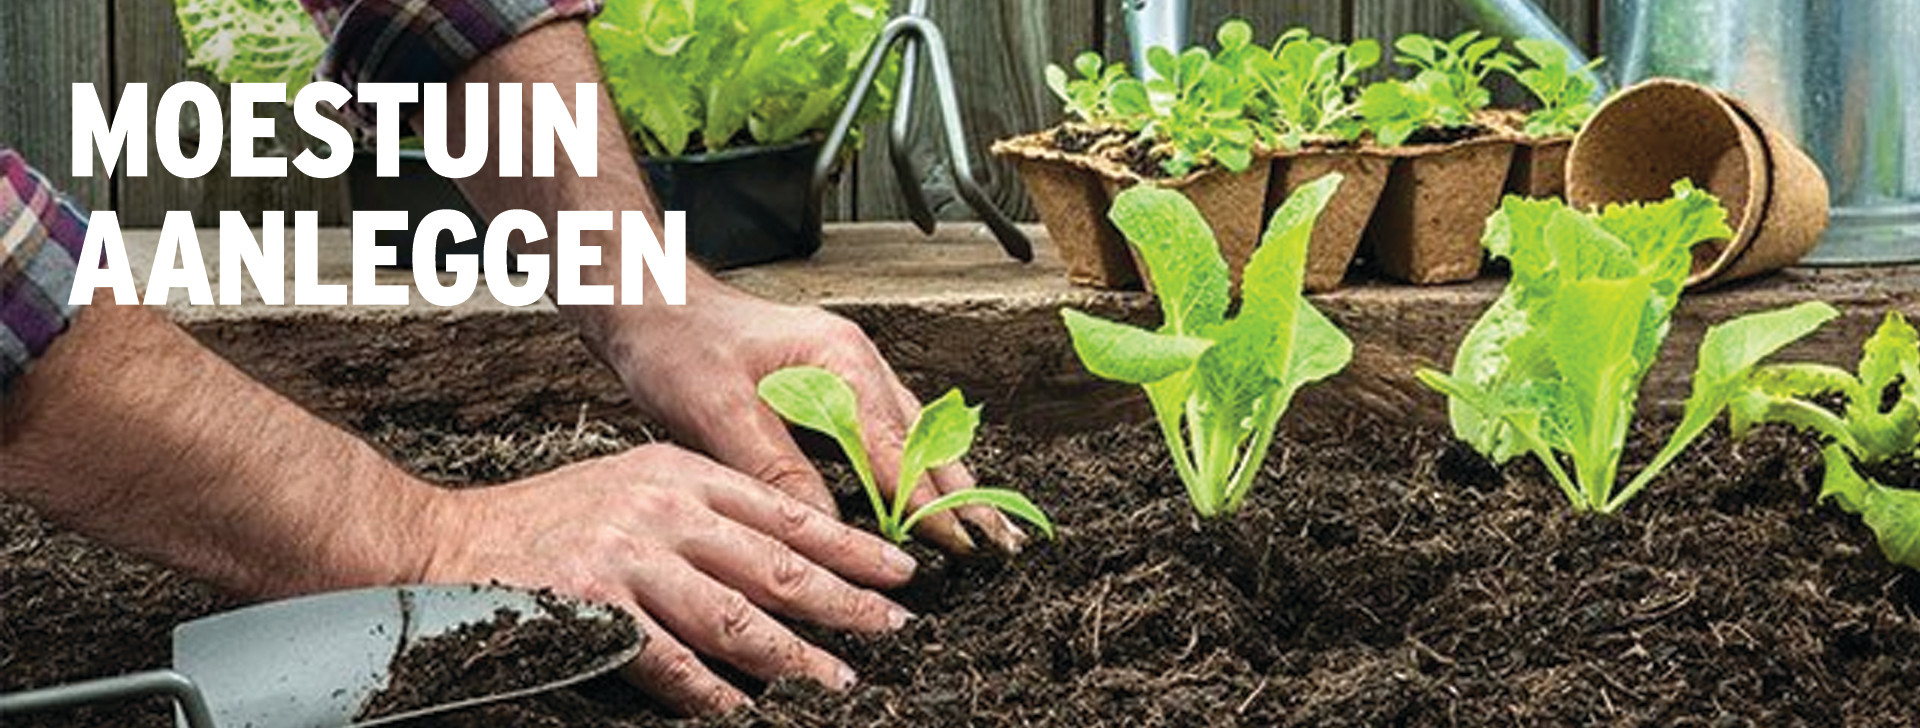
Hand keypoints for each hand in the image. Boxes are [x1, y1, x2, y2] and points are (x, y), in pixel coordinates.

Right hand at [416, 444, 919, 713]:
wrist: (448, 541)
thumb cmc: (550, 520)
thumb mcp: (635, 484)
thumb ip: (705, 512)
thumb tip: (785, 555)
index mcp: (681, 474)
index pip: (786, 512)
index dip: (850, 545)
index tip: (900, 570)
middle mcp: (663, 510)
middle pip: (777, 564)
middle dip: (846, 601)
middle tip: (895, 628)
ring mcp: (629, 559)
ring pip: (736, 616)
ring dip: (795, 655)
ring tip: (840, 681)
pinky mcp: (594, 609)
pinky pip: (669, 662)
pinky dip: (712, 691)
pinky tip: (745, 709)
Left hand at [602, 282, 1027, 553]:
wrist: (651, 305)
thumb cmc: (678, 347)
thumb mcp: (718, 414)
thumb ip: (777, 471)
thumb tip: (826, 529)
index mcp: (840, 361)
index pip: (899, 449)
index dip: (931, 504)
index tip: (963, 545)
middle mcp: (858, 363)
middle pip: (927, 438)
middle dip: (965, 493)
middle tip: (1003, 544)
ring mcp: (851, 372)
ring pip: (917, 434)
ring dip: (948, 482)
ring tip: (983, 528)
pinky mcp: (835, 385)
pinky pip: (891, 432)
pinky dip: (916, 468)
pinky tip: (927, 497)